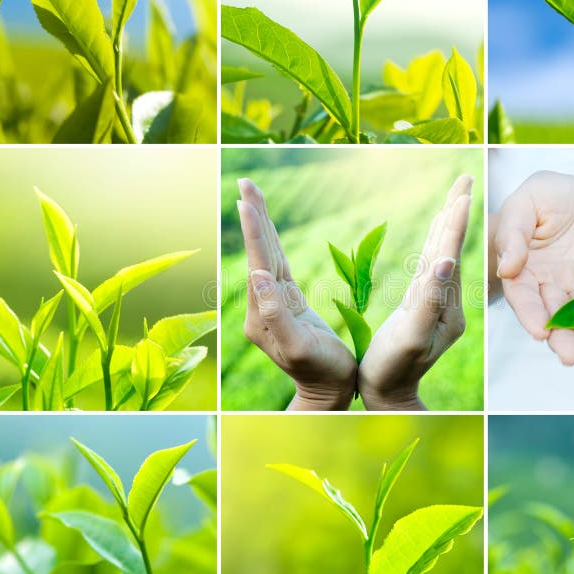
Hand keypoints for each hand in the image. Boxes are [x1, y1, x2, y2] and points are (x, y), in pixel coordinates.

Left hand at [237, 178, 356, 409]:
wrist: (328, 391)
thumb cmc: (322, 372)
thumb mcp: (299, 347)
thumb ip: (276, 313)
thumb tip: (257, 276)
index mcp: (263, 314)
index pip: (258, 264)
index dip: (254, 231)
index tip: (246, 200)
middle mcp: (262, 306)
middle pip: (258, 253)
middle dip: (253, 216)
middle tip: (245, 182)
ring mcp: (273, 304)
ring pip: (267, 255)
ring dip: (261, 224)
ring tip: (253, 194)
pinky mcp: (287, 303)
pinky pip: (278, 265)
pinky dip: (272, 242)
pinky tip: (268, 227)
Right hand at [358, 175, 472, 409]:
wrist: (388, 394)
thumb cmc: (393, 369)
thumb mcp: (412, 336)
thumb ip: (429, 299)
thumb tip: (444, 260)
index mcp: (449, 306)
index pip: (453, 256)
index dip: (457, 223)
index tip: (463, 192)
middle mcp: (448, 301)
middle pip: (453, 248)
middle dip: (458, 213)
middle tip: (464, 178)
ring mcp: (437, 303)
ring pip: (443, 254)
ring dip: (449, 224)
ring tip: (455, 194)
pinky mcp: (423, 306)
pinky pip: (431, 267)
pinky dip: (434, 244)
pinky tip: (435, 231)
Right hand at [495, 171, 573, 368]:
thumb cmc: (542, 196)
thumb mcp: (526, 204)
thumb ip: (515, 233)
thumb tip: (508, 266)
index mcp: (524, 271)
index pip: (524, 297)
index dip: (530, 314)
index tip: (540, 332)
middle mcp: (549, 286)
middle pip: (554, 316)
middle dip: (564, 339)